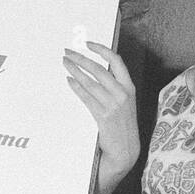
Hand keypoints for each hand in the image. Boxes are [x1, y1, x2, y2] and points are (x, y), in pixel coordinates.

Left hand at [64, 41, 138, 175]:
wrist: (125, 150)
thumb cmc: (122, 126)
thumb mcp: (124, 103)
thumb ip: (114, 88)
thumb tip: (95, 72)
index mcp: (129, 87)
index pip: (116, 61)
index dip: (101, 50)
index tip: (87, 43)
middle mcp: (122, 94)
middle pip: (99, 69)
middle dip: (81, 58)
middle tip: (68, 52)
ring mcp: (113, 105)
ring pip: (90, 82)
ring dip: (75, 70)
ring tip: (65, 63)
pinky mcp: (103, 116)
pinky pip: (86, 97)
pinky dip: (76, 87)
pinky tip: (69, 81)